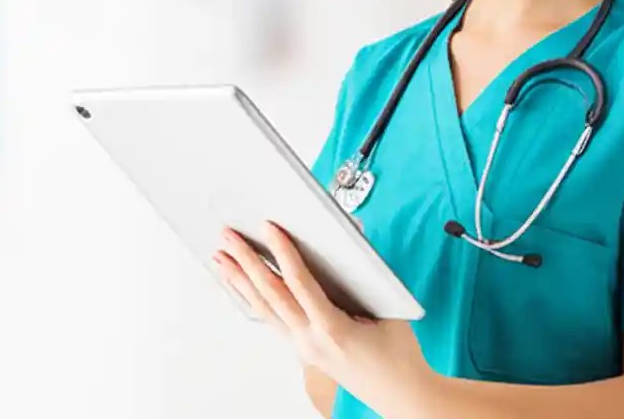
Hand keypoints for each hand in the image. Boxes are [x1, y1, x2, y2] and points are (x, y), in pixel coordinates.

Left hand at [212, 222, 429, 408]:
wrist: (401, 395)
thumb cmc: (399, 357)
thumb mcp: (388, 311)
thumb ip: (365, 275)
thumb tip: (351, 236)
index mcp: (333, 330)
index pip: (299, 284)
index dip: (282, 253)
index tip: (268, 228)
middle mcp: (310, 341)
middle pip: (270, 294)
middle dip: (246, 261)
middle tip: (228, 236)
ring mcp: (302, 348)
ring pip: (263, 309)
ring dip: (240, 280)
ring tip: (221, 257)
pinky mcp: (301, 350)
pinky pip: (270, 320)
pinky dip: (252, 298)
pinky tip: (240, 286)